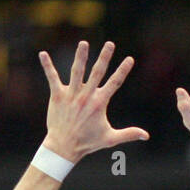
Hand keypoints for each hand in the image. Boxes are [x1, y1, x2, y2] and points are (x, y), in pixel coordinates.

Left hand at [38, 41, 147, 160]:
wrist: (64, 146)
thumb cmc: (88, 142)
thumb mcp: (110, 138)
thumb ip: (128, 134)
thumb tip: (146, 136)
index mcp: (99, 103)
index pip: (114, 83)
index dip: (123, 70)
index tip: (129, 59)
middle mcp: (86, 96)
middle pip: (97, 72)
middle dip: (104, 57)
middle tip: (110, 44)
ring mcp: (71, 95)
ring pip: (76, 72)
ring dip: (80, 56)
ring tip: (84, 43)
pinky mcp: (58, 96)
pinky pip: (52, 78)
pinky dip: (47, 66)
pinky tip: (43, 54)